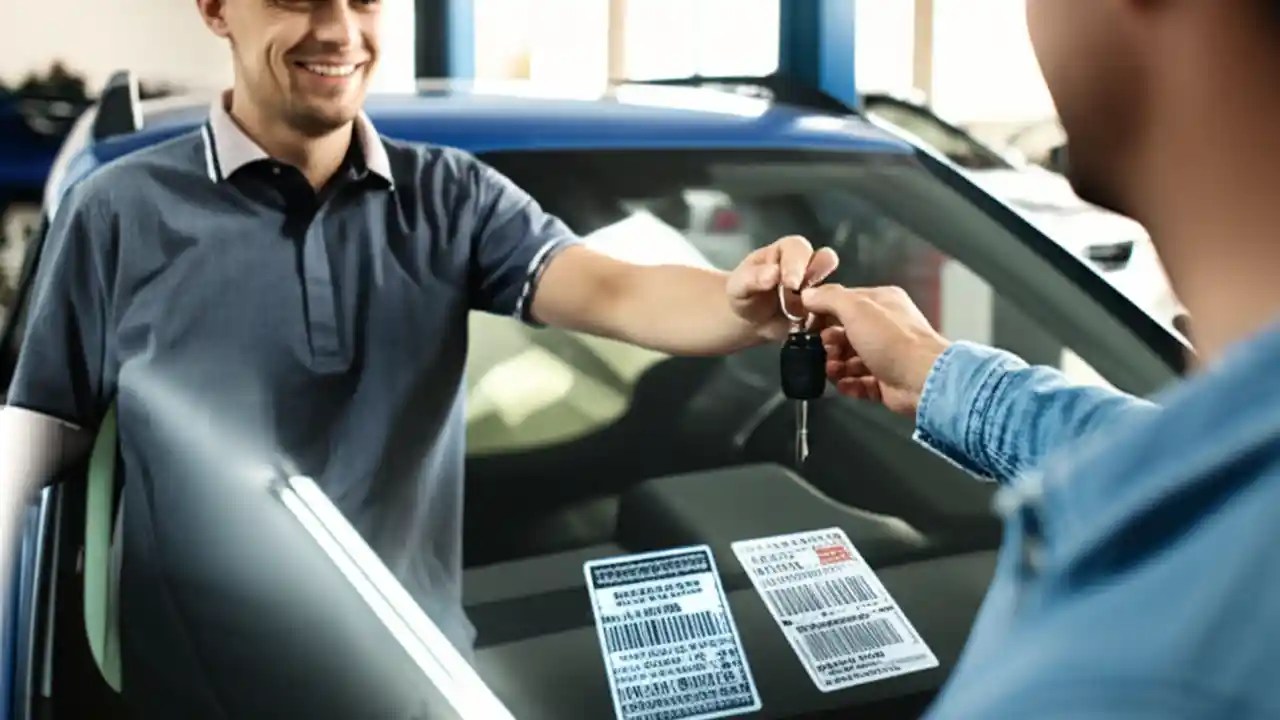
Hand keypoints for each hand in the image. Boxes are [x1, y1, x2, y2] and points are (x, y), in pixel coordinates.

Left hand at [726, 235, 838, 341]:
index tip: (790, 284)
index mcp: (785, 251)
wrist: (748, 321)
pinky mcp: (820, 308)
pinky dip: (824, 318)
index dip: (796, 264)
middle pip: (824, 260)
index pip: (798, 248)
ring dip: (822, 298)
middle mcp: (806, 265)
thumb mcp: (740, 285)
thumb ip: (753, 278)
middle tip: (802, 295)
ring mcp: (816, 287)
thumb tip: (773, 273)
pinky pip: (831, 311)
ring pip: (832, 286)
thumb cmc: (743, 294)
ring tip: (803, 312)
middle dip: (817, 275)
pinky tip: (807, 325)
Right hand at [800, 285, 951, 416]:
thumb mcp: (856, 309)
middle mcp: (885, 328)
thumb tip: (810, 295)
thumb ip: (830, 298)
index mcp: (882, 303)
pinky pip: (859, 382)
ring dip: (836, 367)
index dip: (823, 313)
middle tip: (824, 350)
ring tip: (833, 370)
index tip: (808, 323)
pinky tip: (844, 384)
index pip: (844, 303)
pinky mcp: (886, 380)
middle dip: (829, 344)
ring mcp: (886, 355)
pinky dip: (849, 384)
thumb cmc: (897, 342)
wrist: (922, 380)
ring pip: (850, 360)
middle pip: (845, 334)